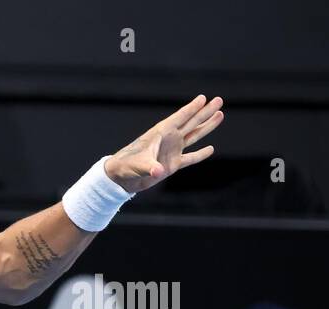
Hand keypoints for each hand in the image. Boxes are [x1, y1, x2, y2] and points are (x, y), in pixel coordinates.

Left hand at [103, 94, 224, 193]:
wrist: (120, 179)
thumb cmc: (125, 166)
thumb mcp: (138, 165)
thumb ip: (150, 167)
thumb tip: (159, 171)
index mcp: (161, 133)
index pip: (180, 117)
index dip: (192, 108)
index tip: (203, 98)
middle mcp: (169, 139)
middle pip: (191, 122)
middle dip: (205, 112)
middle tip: (219, 100)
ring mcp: (172, 151)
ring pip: (194, 136)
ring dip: (207, 127)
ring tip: (220, 115)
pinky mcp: (172, 165)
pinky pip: (190, 158)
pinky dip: (200, 155)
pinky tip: (210, 149)